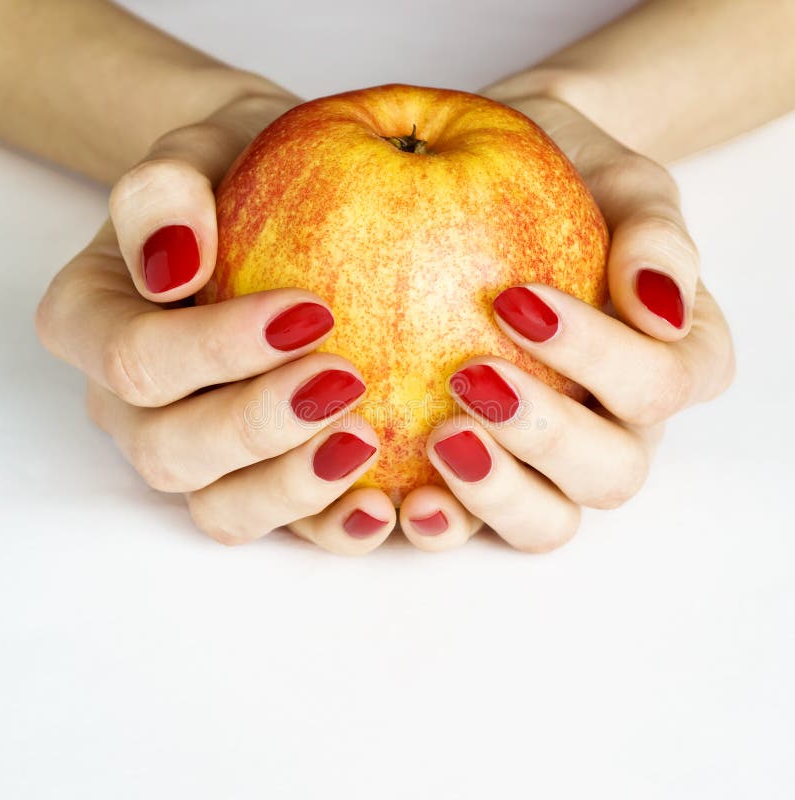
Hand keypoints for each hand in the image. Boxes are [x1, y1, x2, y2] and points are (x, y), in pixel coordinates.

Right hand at [35, 92, 396, 553]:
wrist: (277, 199)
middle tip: (345, 382)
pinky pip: (280, 523)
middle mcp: (133, 404)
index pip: (137, 357)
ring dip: (292, 488)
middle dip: (258, 427)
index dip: (216, 350)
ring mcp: (195, 451)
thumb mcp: (199, 151)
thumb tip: (172, 262)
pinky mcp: (256, 475)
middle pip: (171, 451)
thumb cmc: (237, 171)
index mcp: (97, 323)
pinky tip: (382, 508)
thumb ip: (163, 191)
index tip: (312, 313)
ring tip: (366, 444)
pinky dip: (329, 526)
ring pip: (218, 507)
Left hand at [398, 95, 734, 551]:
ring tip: (439, 442)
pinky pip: (468, 523)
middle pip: (611, 472)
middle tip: (472, 379)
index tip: (517, 301)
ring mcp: (546, 465)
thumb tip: (659, 304)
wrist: (481, 179)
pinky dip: (437, 523)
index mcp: (666, 362)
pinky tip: (396, 500)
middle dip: (546, 436)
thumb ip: (653, 230)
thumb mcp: (613, 180)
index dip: (601, 359)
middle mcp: (614, 427)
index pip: (662, 384)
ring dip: (497, 496)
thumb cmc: (561, 177)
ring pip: (547, 521)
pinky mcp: (478, 478)